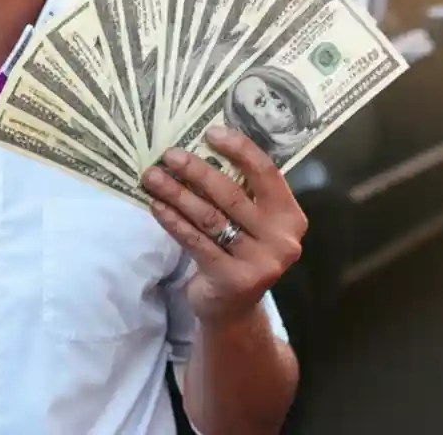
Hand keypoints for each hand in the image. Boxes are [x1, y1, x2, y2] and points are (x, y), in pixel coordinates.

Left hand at [141, 126, 307, 323]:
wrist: (233, 309)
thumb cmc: (239, 253)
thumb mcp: (250, 223)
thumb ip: (240, 193)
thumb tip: (199, 148)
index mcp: (290, 216)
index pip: (266, 173)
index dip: (240, 149)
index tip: (210, 133)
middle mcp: (282, 239)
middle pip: (232, 194)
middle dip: (196, 171)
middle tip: (168, 155)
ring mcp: (260, 262)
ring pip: (210, 217)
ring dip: (176, 193)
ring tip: (152, 177)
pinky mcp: (233, 279)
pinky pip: (196, 241)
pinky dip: (173, 221)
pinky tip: (156, 205)